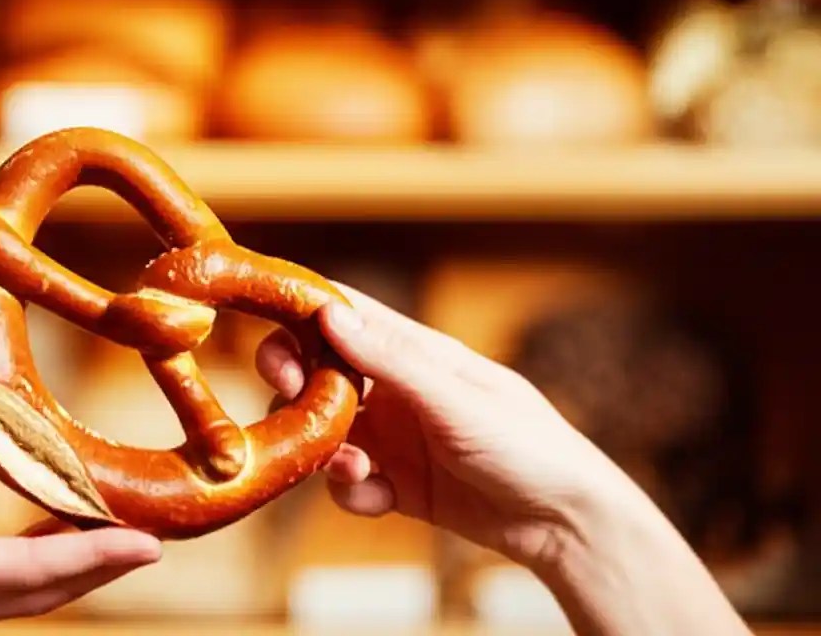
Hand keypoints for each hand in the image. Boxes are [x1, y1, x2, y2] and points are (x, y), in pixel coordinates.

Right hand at [0, 393, 160, 635]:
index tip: (151, 546)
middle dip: (97, 571)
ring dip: (65, 576)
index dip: (98, 558)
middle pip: (38, 597)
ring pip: (13, 602)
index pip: (35, 573)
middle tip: (150, 545)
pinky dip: (24, 577)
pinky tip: (33, 550)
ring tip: (106, 542)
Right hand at [258, 281, 617, 567]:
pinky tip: (379, 498)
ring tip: (352, 468)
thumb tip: (328, 313)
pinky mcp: (397, 484)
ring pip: (324, 432)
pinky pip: (348, 483)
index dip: (300, 317)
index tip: (271, 338)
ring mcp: (394, 437)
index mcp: (414, 352)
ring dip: (322, 449)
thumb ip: (390, 360)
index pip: (343, 316)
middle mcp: (396, 389)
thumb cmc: (527, 444)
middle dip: (295, 386)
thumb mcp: (455, 399)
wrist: (565, 523)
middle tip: (291, 401)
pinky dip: (352, 491)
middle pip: (319, 372)